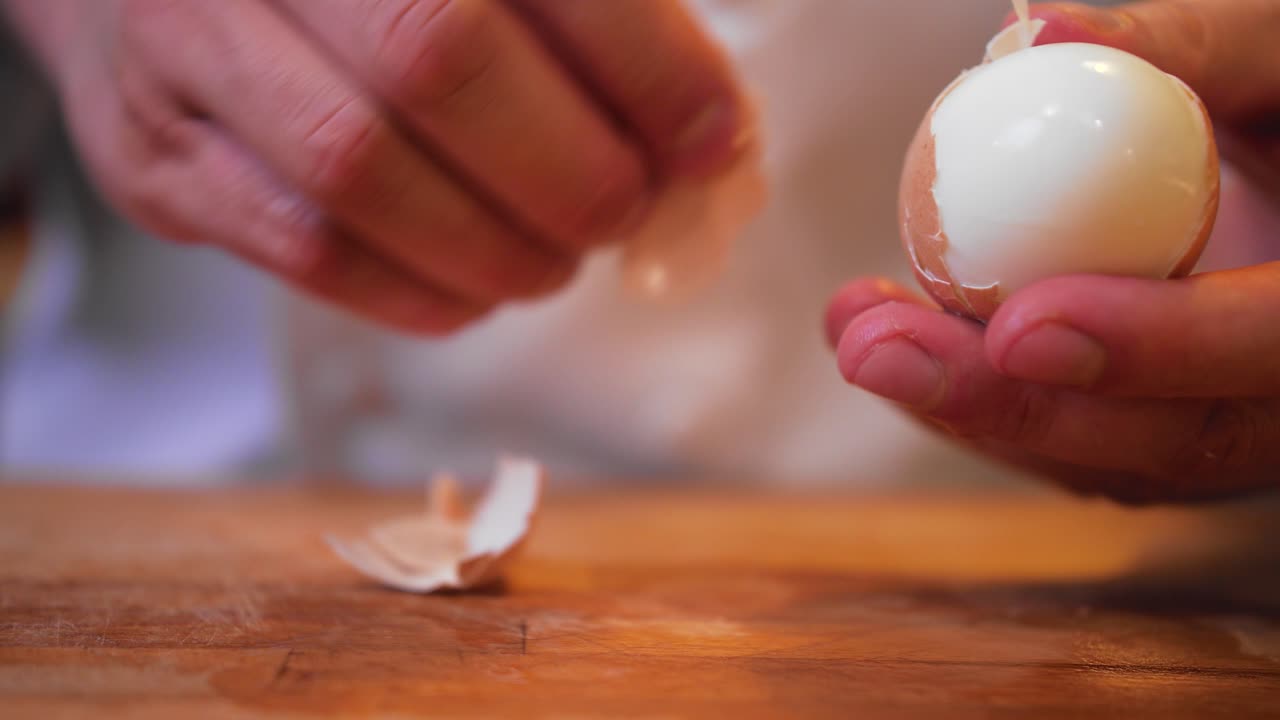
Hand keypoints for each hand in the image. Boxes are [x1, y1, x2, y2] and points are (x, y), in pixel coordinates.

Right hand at [1, 0, 748, 332]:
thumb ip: (585, 17)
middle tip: (622, 215)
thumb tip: (709, 134)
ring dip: (496, 247)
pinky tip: (472, 292)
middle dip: (570, 168)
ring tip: (553, 264)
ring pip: (360, 170)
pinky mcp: (153, 159)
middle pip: (438, 59)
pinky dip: (416, 291)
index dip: (646, 63)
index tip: (712, 138)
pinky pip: (304, 249)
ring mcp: (183, 48)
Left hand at [827, 0, 1279, 503]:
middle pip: (1167, 440)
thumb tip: (1038, 29)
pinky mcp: (1157, 435)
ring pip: (1100, 459)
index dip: (1154, 347)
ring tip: (856, 332)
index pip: (1269, 346)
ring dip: (961, 405)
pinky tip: (885, 334)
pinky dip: (968, 399)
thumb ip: (1192, 47)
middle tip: (878, 352)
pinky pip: (1065, 444)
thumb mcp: (1277, 58)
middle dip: (1009, 404)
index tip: (1021, 325)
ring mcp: (1229, 431)